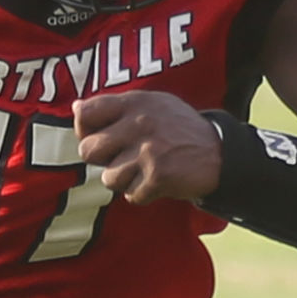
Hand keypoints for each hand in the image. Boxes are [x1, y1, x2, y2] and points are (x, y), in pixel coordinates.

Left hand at [73, 91, 221, 205]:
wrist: (220, 153)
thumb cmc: (179, 129)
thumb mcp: (152, 105)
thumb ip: (115, 107)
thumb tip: (76, 108)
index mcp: (135, 102)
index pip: (85, 113)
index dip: (84, 130)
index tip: (98, 136)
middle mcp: (139, 123)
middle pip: (88, 150)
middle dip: (102, 160)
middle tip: (122, 158)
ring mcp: (148, 151)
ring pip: (108, 178)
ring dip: (124, 180)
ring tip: (143, 170)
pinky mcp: (157, 176)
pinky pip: (130, 195)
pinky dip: (142, 193)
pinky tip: (157, 181)